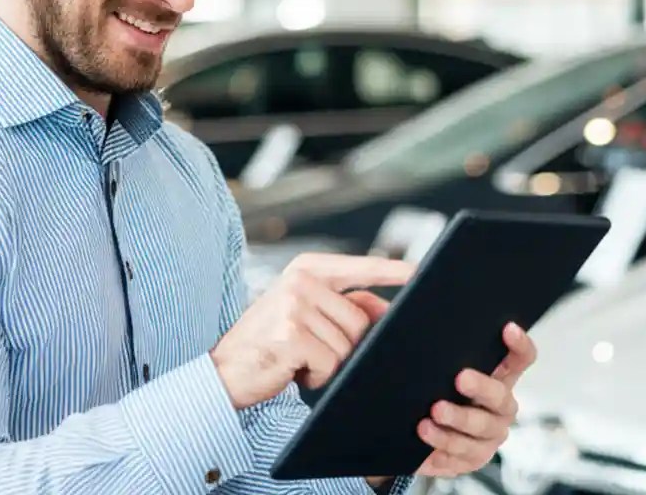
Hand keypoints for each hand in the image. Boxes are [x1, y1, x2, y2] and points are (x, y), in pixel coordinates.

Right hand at [210, 253, 414, 410]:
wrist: (223, 370)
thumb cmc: (266, 343)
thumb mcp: (304, 314)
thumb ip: (344, 305)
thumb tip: (384, 306)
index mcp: (306, 268)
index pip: (361, 268)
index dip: (395, 271)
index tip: (422, 271)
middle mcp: (301, 281)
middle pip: (360, 320)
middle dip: (343, 345)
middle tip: (308, 348)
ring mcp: (295, 305)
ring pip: (347, 345)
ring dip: (327, 363)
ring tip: (296, 358)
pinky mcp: (292, 334)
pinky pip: (330, 363)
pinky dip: (315, 376)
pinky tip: (291, 368)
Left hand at [416, 322, 538, 477]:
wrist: (405, 431)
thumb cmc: (422, 386)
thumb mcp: (422, 359)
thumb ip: (415, 333)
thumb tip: (386, 302)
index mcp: (494, 375)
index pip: (520, 358)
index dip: (519, 343)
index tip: (507, 328)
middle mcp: (498, 405)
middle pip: (502, 395)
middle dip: (482, 387)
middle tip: (460, 378)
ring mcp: (487, 434)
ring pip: (483, 427)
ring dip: (459, 418)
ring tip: (434, 411)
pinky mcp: (471, 458)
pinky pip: (462, 453)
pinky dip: (443, 443)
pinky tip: (425, 432)